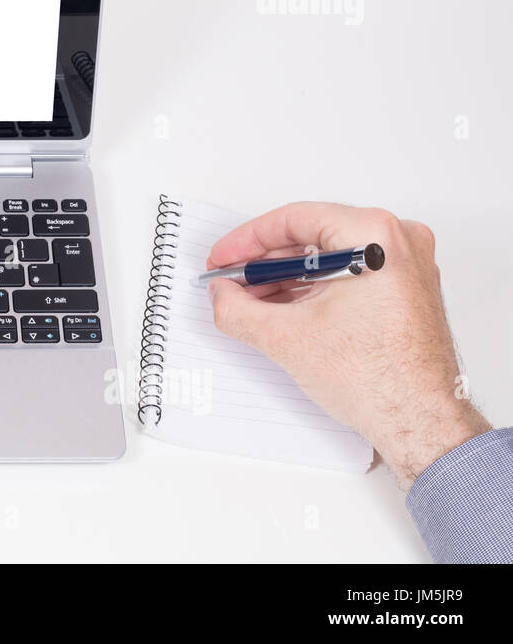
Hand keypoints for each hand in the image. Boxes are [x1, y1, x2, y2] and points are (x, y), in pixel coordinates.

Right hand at [207, 203, 488, 487]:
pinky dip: (314, 288)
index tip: (224, 257)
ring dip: (286, 277)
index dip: (247, 241)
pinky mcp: (406, 290)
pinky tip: (284, 308)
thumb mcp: (285, 337)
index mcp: (376, 237)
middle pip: (312, 236)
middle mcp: (400, 242)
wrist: (421, 423)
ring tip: (252, 300)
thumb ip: (237, 308)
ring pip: (329, 257)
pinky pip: (349, 274)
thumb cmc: (382, 382)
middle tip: (232, 280)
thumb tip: (222, 295)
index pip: (294, 220)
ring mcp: (407, 266)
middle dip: (265, 262)